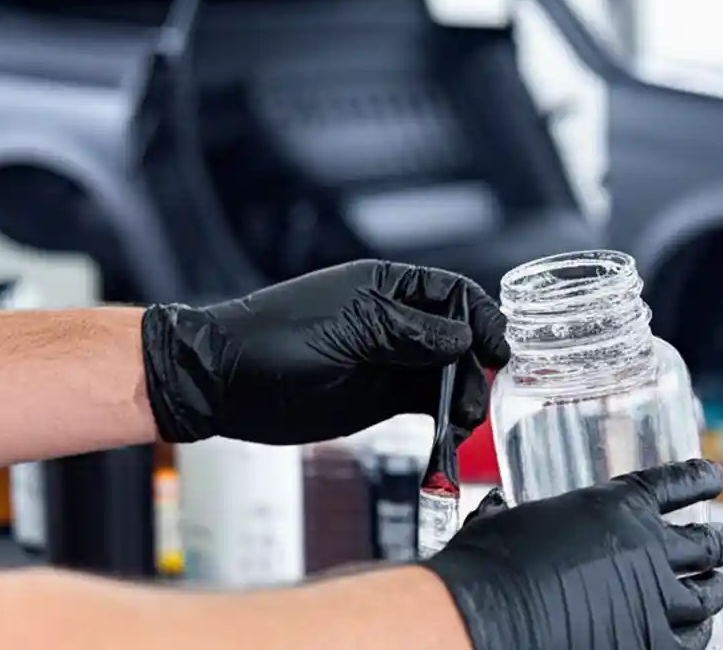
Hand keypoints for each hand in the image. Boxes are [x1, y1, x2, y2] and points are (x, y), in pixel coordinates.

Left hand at [141, 260, 507, 443]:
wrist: (223, 384)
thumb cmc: (273, 339)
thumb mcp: (348, 329)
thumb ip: (409, 333)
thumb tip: (462, 340)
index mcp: (385, 287)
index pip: (453, 295)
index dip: (481, 319)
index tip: (498, 349)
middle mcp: (393, 321)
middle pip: (458, 338)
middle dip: (476, 366)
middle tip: (479, 395)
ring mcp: (389, 361)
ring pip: (447, 376)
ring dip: (463, 397)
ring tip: (464, 421)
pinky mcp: (380, 398)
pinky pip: (426, 405)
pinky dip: (443, 420)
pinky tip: (450, 435)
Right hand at [425, 460, 722, 649]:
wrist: (486, 620)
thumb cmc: (488, 568)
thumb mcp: (507, 522)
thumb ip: (516, 512)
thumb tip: (496, 506)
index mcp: (616, 507)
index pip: (677, 483)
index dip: (700, 478)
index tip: (714, 476)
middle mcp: (648, 550)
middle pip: (709, 543)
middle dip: (720, 542)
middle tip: (722, 542)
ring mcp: (656, 602)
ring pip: (709, 596)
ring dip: (713, 591)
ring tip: (713, 590)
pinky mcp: (651, 647)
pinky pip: (693, 643)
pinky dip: (696, 635)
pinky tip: (694, 635)